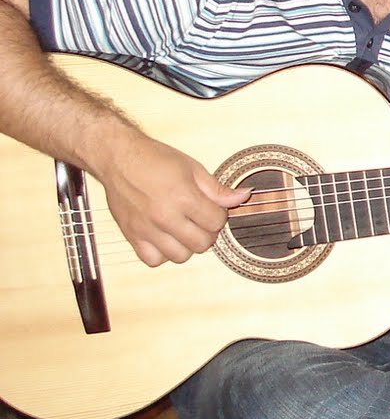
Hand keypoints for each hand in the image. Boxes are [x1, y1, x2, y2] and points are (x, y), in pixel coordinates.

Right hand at [96, 131, 250, 266]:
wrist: (118, 158)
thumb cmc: (154, 159)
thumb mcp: (192, 168)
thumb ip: (217, 189)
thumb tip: (242, 197)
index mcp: (183, 197)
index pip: (216, 222)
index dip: (219, 215)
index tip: (212, 209)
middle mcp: (165, 216)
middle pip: (202, 244)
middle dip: (207, 233)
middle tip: (200, 220)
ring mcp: (147, 229)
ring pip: (180, 256)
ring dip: (186, 245)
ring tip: (183, 229)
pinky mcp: (131, 235)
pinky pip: (153, 260)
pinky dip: (162, 254)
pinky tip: (165, 238)